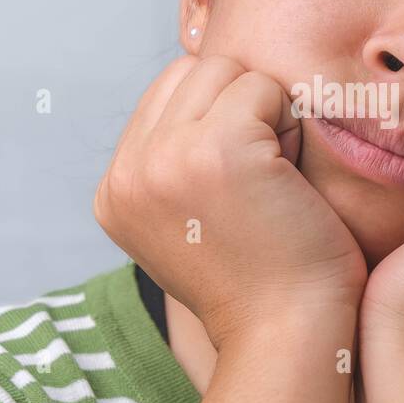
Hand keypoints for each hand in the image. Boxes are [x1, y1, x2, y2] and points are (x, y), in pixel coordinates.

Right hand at [94, 54, 367, 352]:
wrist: (288, 332)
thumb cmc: (264, 278)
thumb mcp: (189, 221)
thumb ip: (173, 163)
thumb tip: (198, 89)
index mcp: (114, 190)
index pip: (164, 93)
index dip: (217, 118)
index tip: (240, 184)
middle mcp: (126, 173)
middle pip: (192, 71)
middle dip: (239, 108)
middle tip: (263, 179)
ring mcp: (164, 158)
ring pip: (224, 70)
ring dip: (264, 113)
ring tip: (273, 179)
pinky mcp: (215, 148)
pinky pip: (262, 87)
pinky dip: (289, 124)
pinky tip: (289, 181)